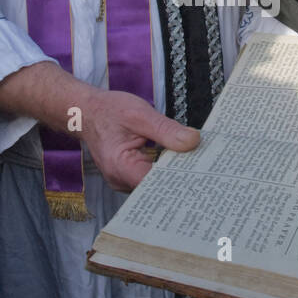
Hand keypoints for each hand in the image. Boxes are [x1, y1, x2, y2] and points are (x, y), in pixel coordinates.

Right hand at [0, 62, 200, 192]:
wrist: (85, 112)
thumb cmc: (108, 111)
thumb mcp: (140, 114)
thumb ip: (166, 129)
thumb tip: (193, 141)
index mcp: (121, 168)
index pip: (157, 184)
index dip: (182, 181)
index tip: (206, 174)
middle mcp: (121, 180)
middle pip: (159, 187)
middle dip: (183, 177)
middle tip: (212, 168)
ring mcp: (124, 180)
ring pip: (156, 183)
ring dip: (176, 172)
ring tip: (203, 164)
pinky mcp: (129, 175)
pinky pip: (151, 177)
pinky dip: (167, 168)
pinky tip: (185, 160)